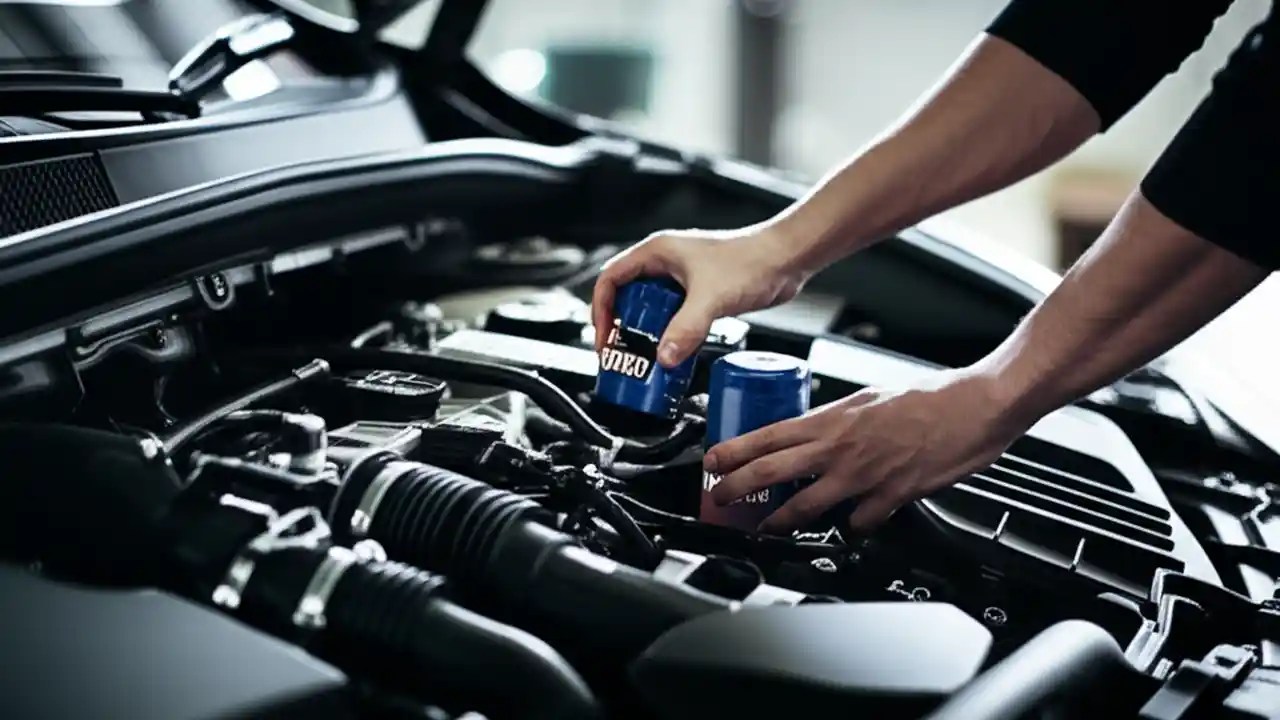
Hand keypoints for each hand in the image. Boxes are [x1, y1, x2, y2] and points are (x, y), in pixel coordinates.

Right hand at [592, 227, 807, 366]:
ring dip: (646, 335)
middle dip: (622, 328)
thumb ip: (686, 328)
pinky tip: (675, 353)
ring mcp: (683, 280)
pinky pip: (674, 318)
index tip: (605, 337)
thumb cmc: (753, 260)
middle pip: (627, 297)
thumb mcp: (712, 298)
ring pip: (651, 310)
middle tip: (622, 355)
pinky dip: (669, 336)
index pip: (611, 279)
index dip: (601, 309)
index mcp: (658, 253)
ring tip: (645, 359)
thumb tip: (663, 357)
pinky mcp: (700, 295)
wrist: (787, 259)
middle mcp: (666, 264)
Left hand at [704, 369, 1030, 532]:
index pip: (768, 435)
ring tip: (764, 528)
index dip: (734, 451)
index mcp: (833, 419)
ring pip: (804, 507)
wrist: (975, 407)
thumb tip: (814, 432)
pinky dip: (848, 530)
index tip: (713, 460)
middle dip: (737, 489)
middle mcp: (840, 448)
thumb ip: (838, 420)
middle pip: (772, 472)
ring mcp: (863, 476)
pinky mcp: (889, 498)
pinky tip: (846, 530)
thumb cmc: (928, 398)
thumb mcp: (869, 399)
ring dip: (778, 521)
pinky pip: (856, 524)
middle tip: (718, 498)